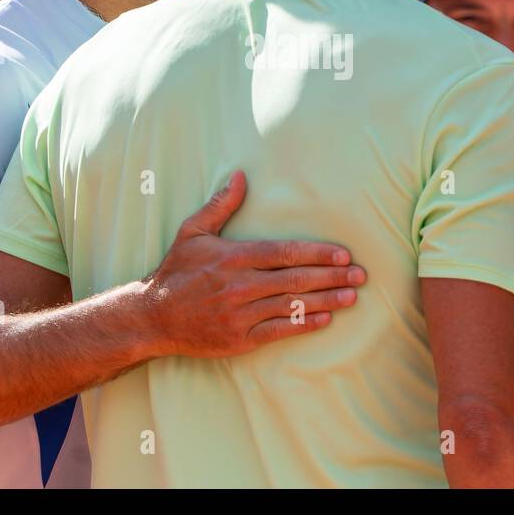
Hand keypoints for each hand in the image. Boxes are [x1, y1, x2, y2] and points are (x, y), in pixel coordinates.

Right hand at [142, 171, 364, 357]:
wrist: (152, 317)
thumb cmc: (176, 271)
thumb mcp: (193, 232)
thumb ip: (219, 205)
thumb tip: (240, 176)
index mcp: (233, 257)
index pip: (284, 253)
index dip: (317, 253)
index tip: (343, 254)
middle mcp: (239, 285)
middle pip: (295, 279)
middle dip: (332, 276)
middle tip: (360, 275)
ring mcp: (240, 314)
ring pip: (291, 305)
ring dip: (326, 301)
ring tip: (351, 296)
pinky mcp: (239, 338)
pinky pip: (278, 330)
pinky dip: (303, 325)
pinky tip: (325, 319)